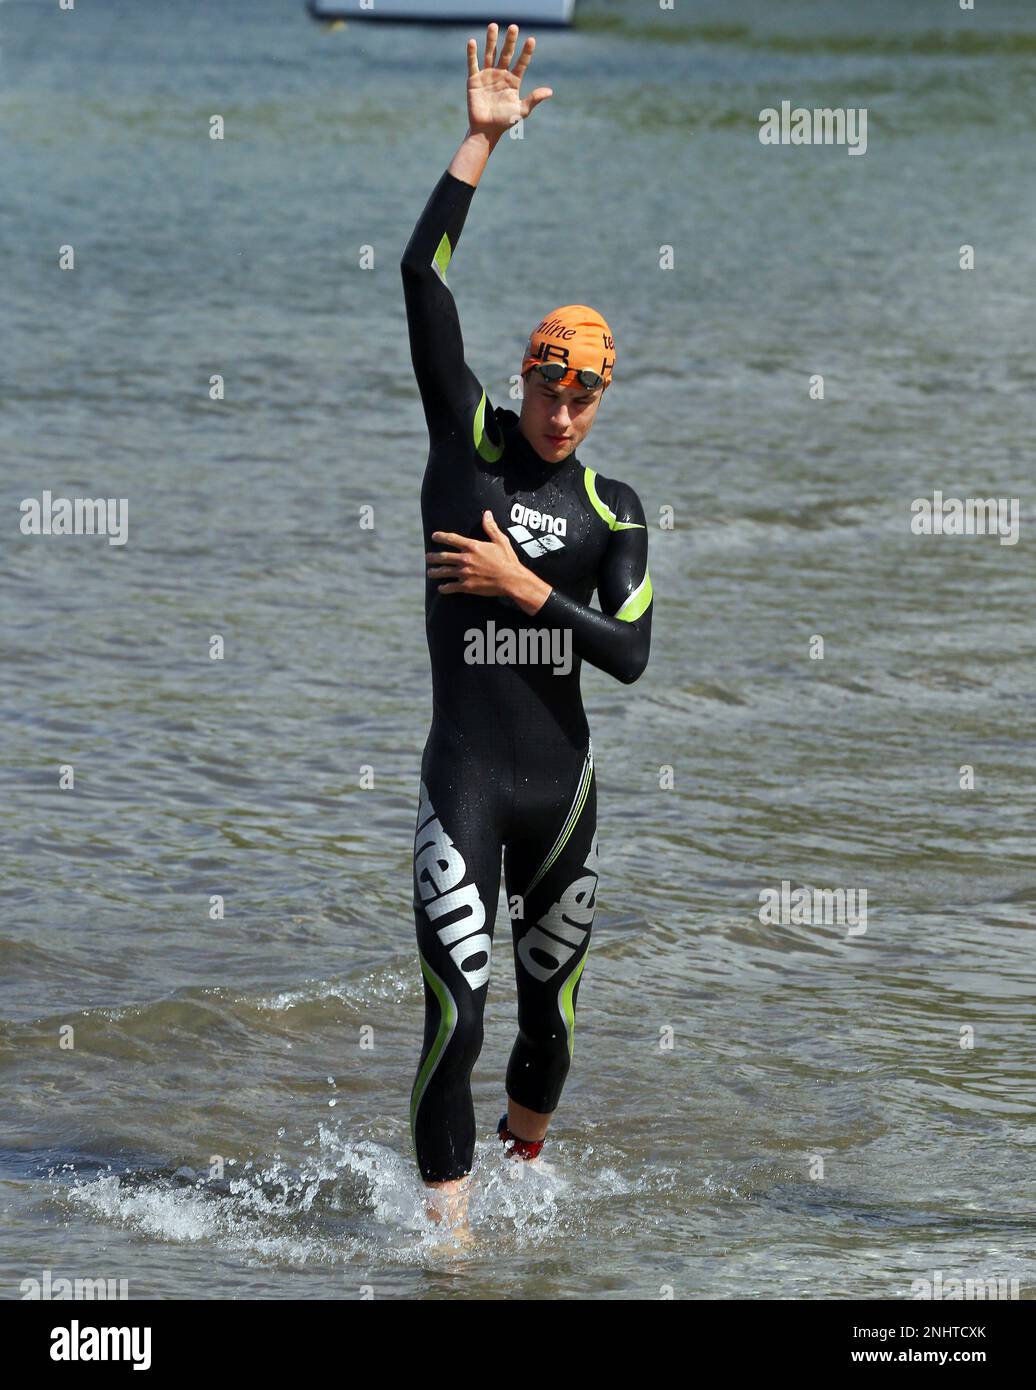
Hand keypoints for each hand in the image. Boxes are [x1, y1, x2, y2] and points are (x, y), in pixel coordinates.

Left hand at [426, 510, 550, 613]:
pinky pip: (451, 587)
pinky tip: (441, 588)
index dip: (441, 537)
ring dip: (435, 572)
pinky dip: (444, 588)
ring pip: (444, 571)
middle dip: (433, 557)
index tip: (434, 536)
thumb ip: (491, 528)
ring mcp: (465, 573)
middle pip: (443, 556)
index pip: (451, 539)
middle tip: (428, 557)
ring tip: (430, 572)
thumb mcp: (501, 541)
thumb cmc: (508, 560)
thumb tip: (487, 513)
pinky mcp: (467, 586)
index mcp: (472, 546)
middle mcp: (466, 559)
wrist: (512, 580)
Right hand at [466, 23, 552, 141]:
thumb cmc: (505, 122)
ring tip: (493, 25)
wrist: (486, 130)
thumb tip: (550, 91)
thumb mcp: (521, 110)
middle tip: (514, 27)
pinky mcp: (474, 79)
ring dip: (492, 40)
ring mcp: (487, 75)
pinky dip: (472, 53)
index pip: (521, 63)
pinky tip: (472, 42)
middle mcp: (501, 74)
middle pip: (506, 53)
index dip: (526, 52)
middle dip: (510, 41)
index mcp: (513, 81)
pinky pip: (473, 64)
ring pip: (490, 53)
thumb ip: (533, 99)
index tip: (531, 40)